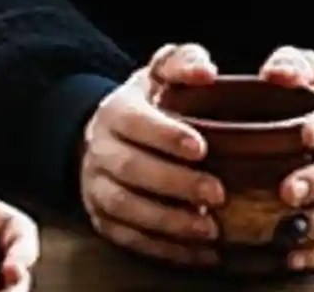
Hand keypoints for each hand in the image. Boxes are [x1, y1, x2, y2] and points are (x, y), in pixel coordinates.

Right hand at [80, 44, 223, 266]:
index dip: (166, 136)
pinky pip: (128, 238)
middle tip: (217, 194)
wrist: (109, 136)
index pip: (135, 123)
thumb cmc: (149, 104)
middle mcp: (99, 149)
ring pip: (125, 207)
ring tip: (209, 228)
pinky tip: (199, 252)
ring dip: (168, 221)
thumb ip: (183, 62)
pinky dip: (164, 248)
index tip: (201, 148)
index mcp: (116, 112)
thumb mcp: (161, 74)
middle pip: (130, 169)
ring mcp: (96, 186)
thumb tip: (206, 71)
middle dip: (175, 184)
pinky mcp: (102, 218)